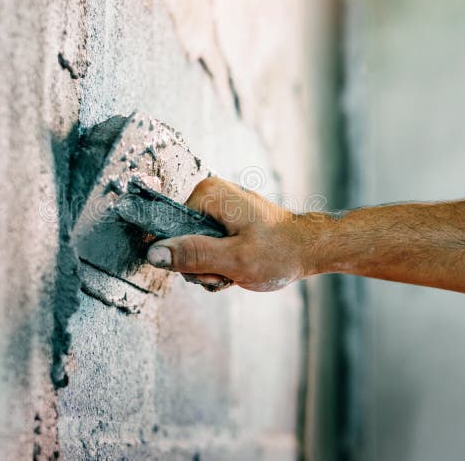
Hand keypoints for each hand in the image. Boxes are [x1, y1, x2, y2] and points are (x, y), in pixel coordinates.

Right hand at [145, 176, 318, 291]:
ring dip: (213, 267)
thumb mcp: (233, 260)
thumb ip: (193, 255)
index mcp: (208, 194)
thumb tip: (153, 253)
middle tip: (229, 271)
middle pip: (183, 240)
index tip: (216, 266)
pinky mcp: (226, 219)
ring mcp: (218, 206)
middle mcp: (210, 194)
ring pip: (195, 247)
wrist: (311, 249)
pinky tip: (239, 266)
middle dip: (203, 264)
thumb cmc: (279, 251)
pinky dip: (221, 262)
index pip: (172, 231)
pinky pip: (208, 245)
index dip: (189, 256)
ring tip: (237, 269)